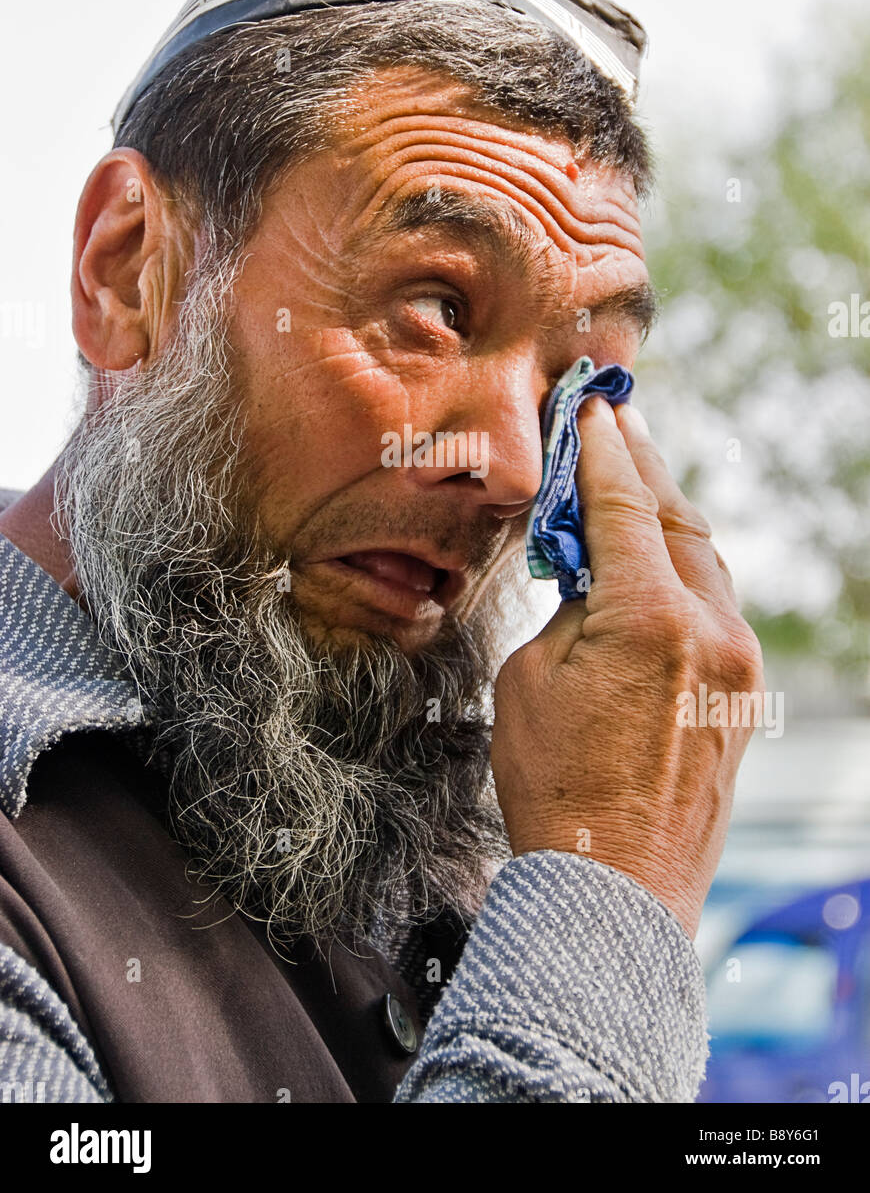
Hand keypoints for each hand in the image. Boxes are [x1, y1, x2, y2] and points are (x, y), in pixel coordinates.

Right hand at [490, 397, 764, 938]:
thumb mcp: (530, 677)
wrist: (615, 887)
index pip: (624, 506)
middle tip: (619, 424)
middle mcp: (713, 633)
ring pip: (705, 562)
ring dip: (666, 519)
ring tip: (634, 484)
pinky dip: (683, 572)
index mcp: (652, 619)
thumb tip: (592, 577)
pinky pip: (716, 609)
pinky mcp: (743, 697)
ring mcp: (738, 667)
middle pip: (678, 521)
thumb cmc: (556, 788)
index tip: (595, 410)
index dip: (604, 451)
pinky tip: (655, 561)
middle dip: (645, 468)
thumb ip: (569, 608)